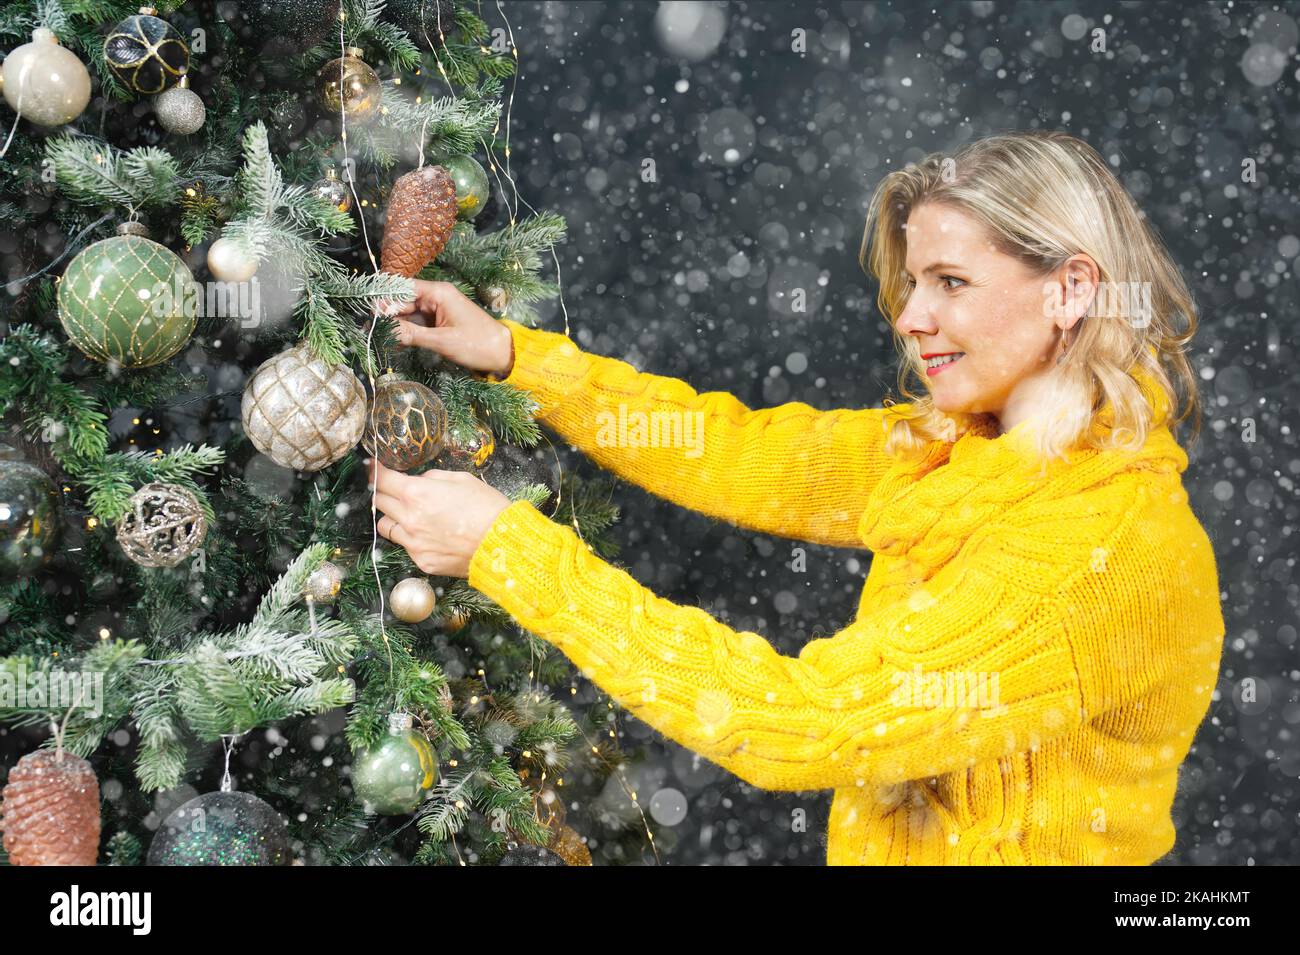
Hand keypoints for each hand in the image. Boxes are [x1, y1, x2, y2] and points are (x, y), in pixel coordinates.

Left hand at [368, 458, 511, 577]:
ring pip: (385, 526)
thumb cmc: (487, 508)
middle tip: (391, 488)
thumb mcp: (461, 479)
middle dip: (383, 492)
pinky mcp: (422, 561)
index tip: (372, 467)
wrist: (503, 545)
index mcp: (417, 494)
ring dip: (392, 517)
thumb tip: (419, 479)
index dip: (374, 470)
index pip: (382, 479)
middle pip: (379, 502)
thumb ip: (433, 477)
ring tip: (408, 514)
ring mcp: (413, 543)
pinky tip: (429, 534)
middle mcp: (409, 519)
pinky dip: (411, 538)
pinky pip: (405, 546)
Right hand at [374, 279, 513, 376]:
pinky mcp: (439, 322)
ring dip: (394, 325)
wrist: (502, 354)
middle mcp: (436, 297)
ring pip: (407, 314)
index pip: (403, 288)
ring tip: (376, 337)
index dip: (384, 299)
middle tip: (368, 330)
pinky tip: (394, 342)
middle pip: (403, 301)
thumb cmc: (477, 344)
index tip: (368, 312)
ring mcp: (437, 310)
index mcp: (439, 293)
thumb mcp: (442, 341)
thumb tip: (385, 330)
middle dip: (386, 315)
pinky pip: (416, 324)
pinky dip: (406, 332)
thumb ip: (412, 334)